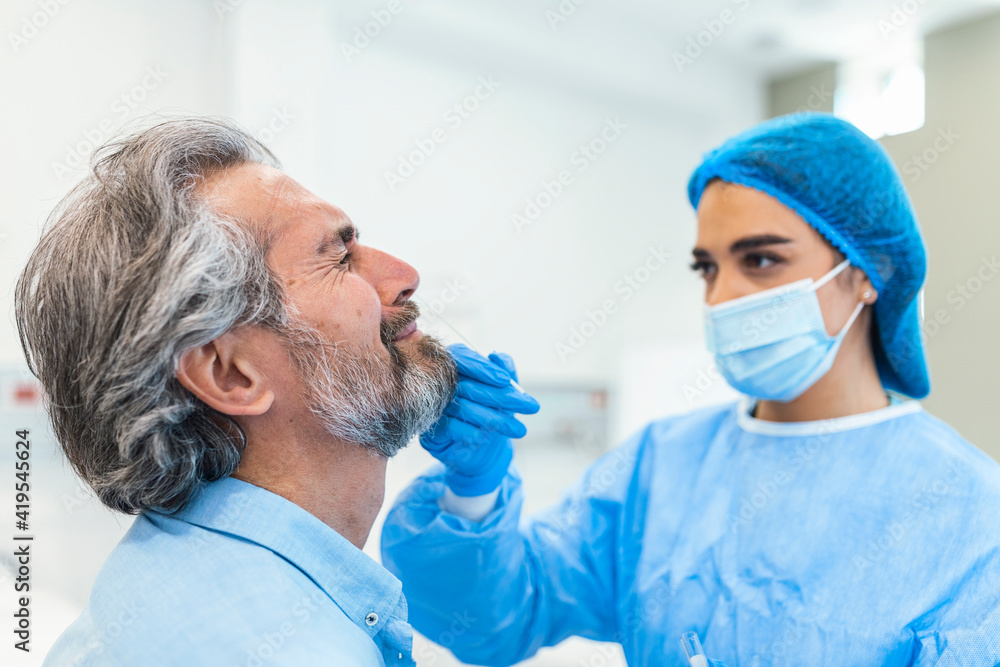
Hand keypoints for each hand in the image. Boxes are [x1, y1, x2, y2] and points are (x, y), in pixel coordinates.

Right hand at [420, 344, 539, 495]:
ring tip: (517, 429)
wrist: (484, 454)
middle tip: (529, 406)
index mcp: (454, 367)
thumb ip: (505, 371)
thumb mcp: (504, 392)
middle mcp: (439, 385)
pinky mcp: (431, 433)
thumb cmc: (493, 414)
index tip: (505, 380)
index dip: (483, 368)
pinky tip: (486, 436)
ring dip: (494, 419)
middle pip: (467, 385)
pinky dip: (470, 431)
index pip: (462, 358)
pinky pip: (450, 427)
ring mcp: (433, 409)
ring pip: (463, 407)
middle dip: (501, 396)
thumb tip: (498, 356)